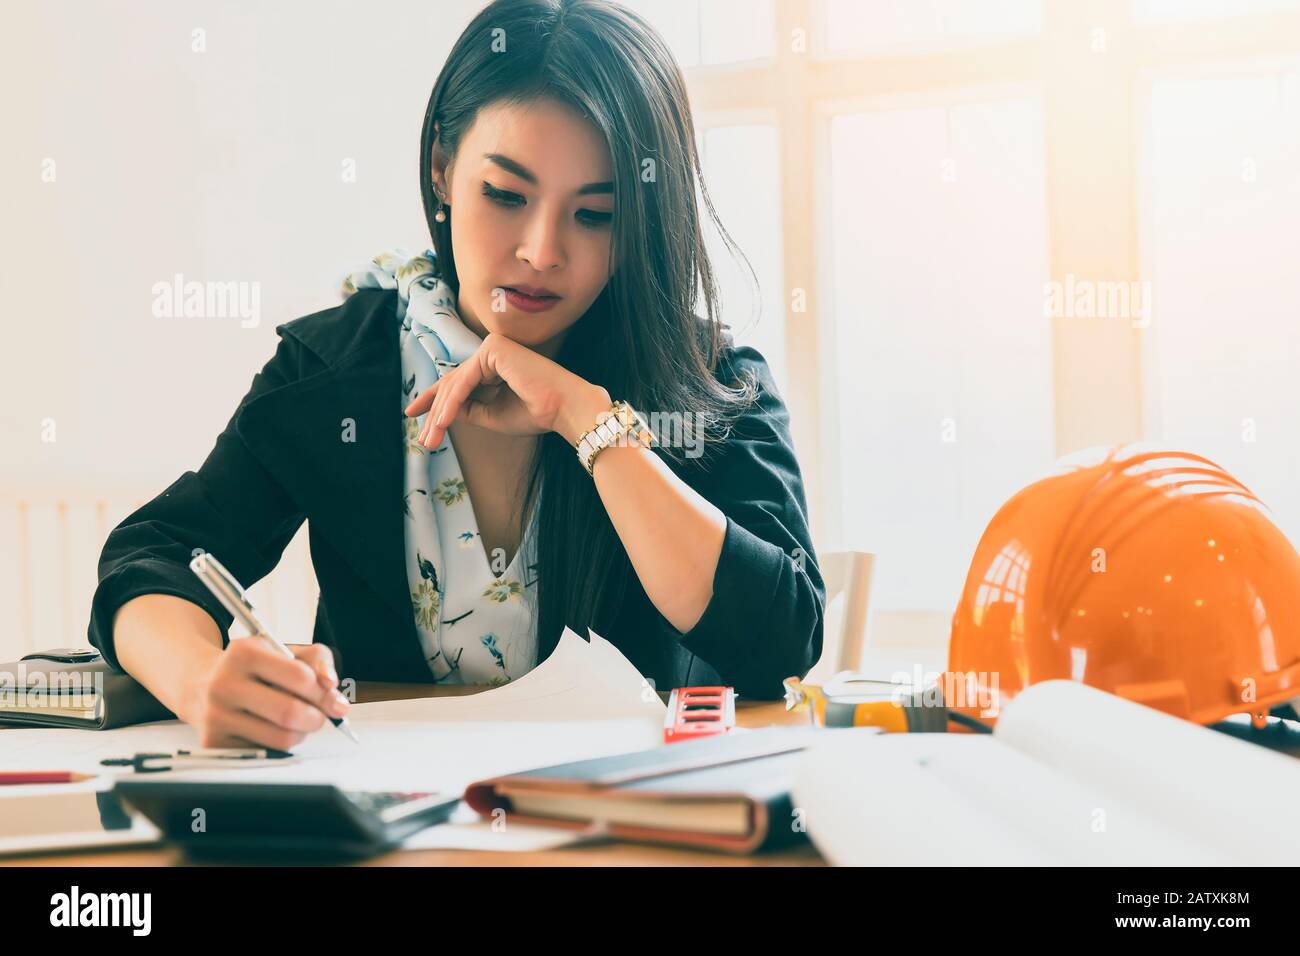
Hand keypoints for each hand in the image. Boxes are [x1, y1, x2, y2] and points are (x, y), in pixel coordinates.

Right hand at [185, 640, 349, 749]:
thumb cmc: (254, 667)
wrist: (202, 683)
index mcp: (244, 653)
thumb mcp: (284, 650)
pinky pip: (266, 753)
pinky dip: (279, 744)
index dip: (324, 692)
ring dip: (300, 733)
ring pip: (282, 739)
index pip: (301, 677)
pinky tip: (270, 729)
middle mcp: (224, 684)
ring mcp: (215, 716)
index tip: (332, 698)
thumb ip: (317, 661)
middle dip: (317, 718)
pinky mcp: (213, 743)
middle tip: (319, 716)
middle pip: (290, 713)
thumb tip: (332, 687)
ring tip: (295, 721)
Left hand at [403, 332, 611, 447]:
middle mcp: (491, 353)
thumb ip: (469, 410)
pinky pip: (464, 381)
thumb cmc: (536, 413)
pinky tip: (442, 422)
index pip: (457, 383)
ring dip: (440, 413)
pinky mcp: (493, 350)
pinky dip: (452, 403)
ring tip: (431, 437)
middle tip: (423, 439)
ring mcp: (491, 348)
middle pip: (452, 383)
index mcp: (494, 366)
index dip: (434, 400)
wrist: (563, 408)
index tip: (414, 415)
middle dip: (434, 412)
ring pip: (455, 384)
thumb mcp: (493, 415)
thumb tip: (442, 411)